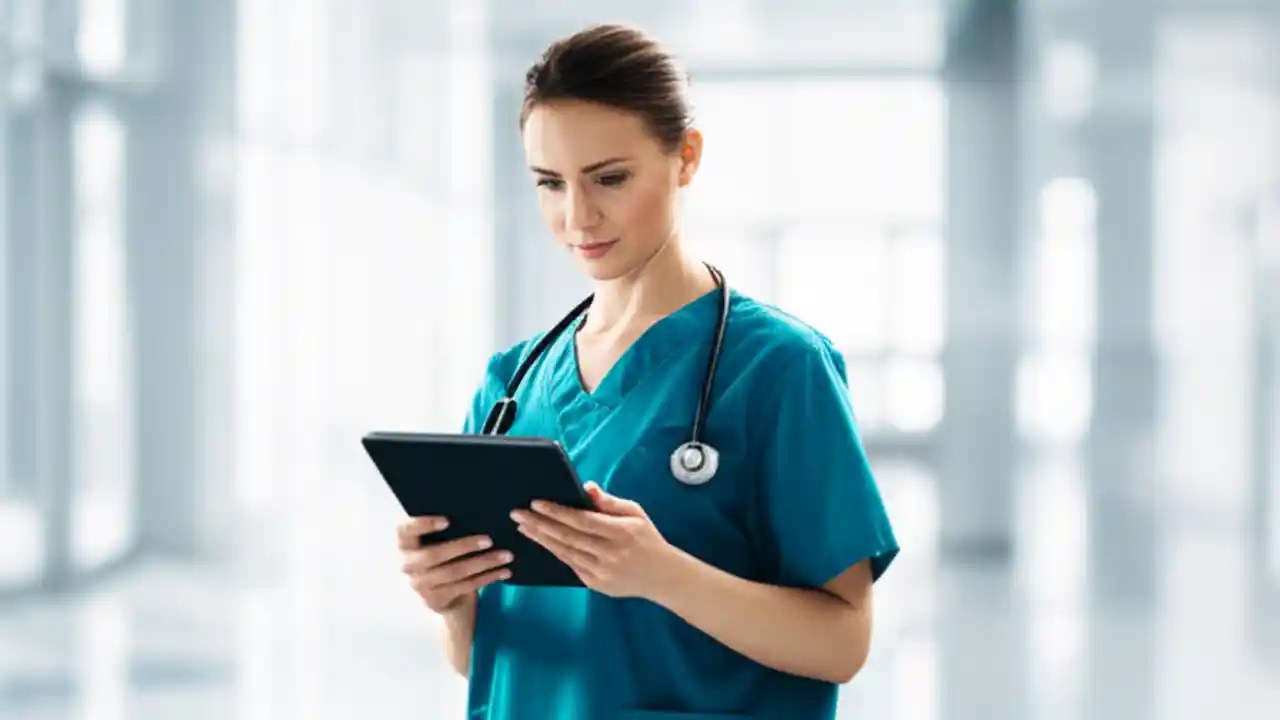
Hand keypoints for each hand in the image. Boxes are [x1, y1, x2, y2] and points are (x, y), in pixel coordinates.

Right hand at [397, 516, 512, 613]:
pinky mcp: (435, 600)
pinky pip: (464, 587)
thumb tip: (478, 509)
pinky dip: (487, 578)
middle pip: (434, 555)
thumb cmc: (444, 556)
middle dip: (464, 546)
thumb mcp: (439, 541)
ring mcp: (420, 585)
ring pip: (454, 573)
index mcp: (405, 543)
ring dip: (483, 563)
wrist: (443, 596)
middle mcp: (408, 564)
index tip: (447, 520)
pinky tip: (503, 571)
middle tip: (489, 540)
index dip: (423, 524)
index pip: (406, 530)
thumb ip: (447, 529)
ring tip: (505, 556)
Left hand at [511, 482, 678, 599]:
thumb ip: (609, 502)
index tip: (536, 503)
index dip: (557, 512)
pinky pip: (570, 566)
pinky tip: (541, 542)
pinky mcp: (596, 584)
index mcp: (620, 532)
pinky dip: (554, 553)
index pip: (582, 521)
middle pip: (568, 537)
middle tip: (517, 514)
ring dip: (541, 539)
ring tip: (523, 527)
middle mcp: (609, 553)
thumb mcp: (635, 513)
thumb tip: (585, 487)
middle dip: (540, 524)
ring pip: (565, 553)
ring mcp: (601, 572)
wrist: (662, 576)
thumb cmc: (647, 539)